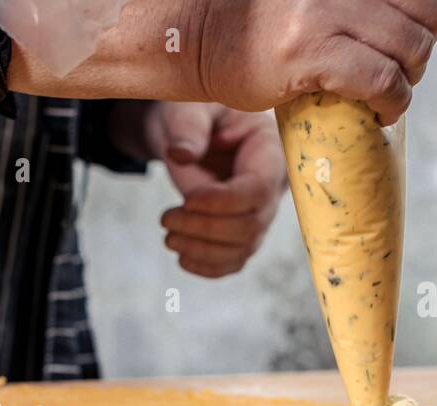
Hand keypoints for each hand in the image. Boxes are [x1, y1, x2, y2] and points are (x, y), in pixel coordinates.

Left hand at [143, 103, 286, 278]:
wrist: (191, 130)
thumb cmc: (194, 113)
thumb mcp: (188, 108)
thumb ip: (188, 127)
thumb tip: (181, 154)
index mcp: (267, 150)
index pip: (257, 190)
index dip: (224, 203)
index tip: (189, 200)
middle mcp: (270, 186)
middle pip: (250, 226)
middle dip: (205, 229)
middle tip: (166, 218)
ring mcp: (258, 213)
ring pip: (242, 249)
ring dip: (202, 251)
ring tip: (169, 236)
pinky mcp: (242, 232)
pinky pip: (233, 261)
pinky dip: (207, 267)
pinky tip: (182, 256)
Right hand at [193, 0, 436, 123]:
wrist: (198, 39)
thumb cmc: (256, 24)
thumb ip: (352, 3)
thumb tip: (409, 22)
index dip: (427, 19)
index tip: (406, 44)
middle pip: (428, 13)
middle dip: (422, 52)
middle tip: (398, 74)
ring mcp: (325, 12)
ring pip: (410, 49)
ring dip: (409, 81)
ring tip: (386, 96)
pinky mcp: (311, 53)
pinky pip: (381, 80)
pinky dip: (392, 103)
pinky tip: (379, 114)